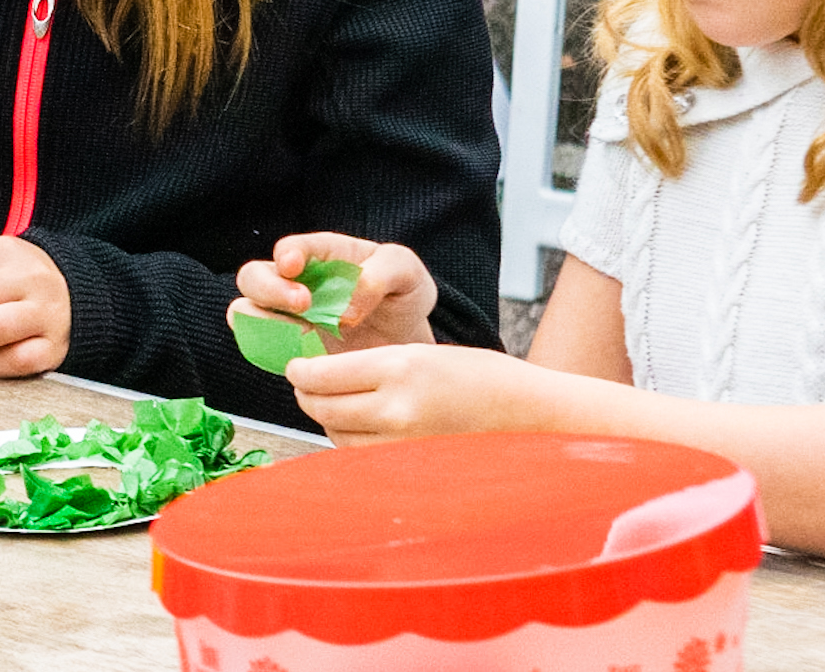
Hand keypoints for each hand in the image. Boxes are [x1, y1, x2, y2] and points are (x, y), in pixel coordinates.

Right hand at [228, 232, 436, 351]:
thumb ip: (381, 274)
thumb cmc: (404, 297)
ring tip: (301, 335)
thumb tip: (346, 306)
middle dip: (269, 290)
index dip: (287, 254)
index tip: (294, 267)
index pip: (291, 248)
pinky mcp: (286, 350)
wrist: (407, 344)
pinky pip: (259, 350)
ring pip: (245, 313)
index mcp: (321, 255)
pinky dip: (270, 354)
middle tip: (303, 305)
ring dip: (263, 323)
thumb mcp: (407, 273)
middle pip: (253, 277)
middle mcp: (294, 284)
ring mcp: (286, 318)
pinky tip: (302, 360)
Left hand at [285, 343, 544, 444]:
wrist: (529, 415)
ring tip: (332, 403)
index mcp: (401, 366)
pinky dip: (350, 442)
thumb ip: (372, 365)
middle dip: (306, 394)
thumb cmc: (480, 377)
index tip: (296, 366)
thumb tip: (319, 375)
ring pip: (336, 435)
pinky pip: (360, 457)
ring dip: (326, 419)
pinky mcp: (409, 470)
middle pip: (321, 406)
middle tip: (305, 384)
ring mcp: (402, 445)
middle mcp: (397, 407)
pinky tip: (359, 426)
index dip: (300, 371)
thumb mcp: (423, 353)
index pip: (321, 374)